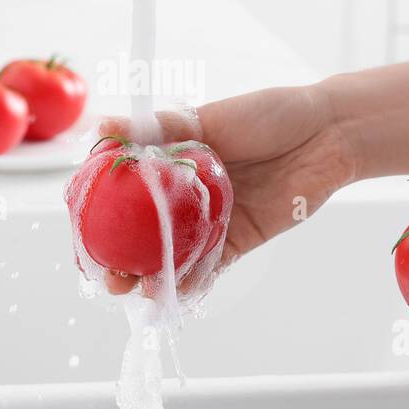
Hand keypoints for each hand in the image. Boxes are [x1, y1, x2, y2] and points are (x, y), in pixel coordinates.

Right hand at [93, 83, 358, 294]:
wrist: (326, 133)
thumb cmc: (268, 114)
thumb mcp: (206, 116)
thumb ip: (154, 127)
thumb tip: (99, 128)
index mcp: (172, 163)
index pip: (125, 195)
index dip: (101, 217)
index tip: (82, 234)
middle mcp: (186, 197)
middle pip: (144, 235)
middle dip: (120, 259)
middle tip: (107, 274)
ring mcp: (212, 221)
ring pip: (172, 257)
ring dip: (150, 277)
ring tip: (133, 289)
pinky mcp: (239, 240)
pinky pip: (209, 267)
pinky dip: (190, 283)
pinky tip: (170, 294)